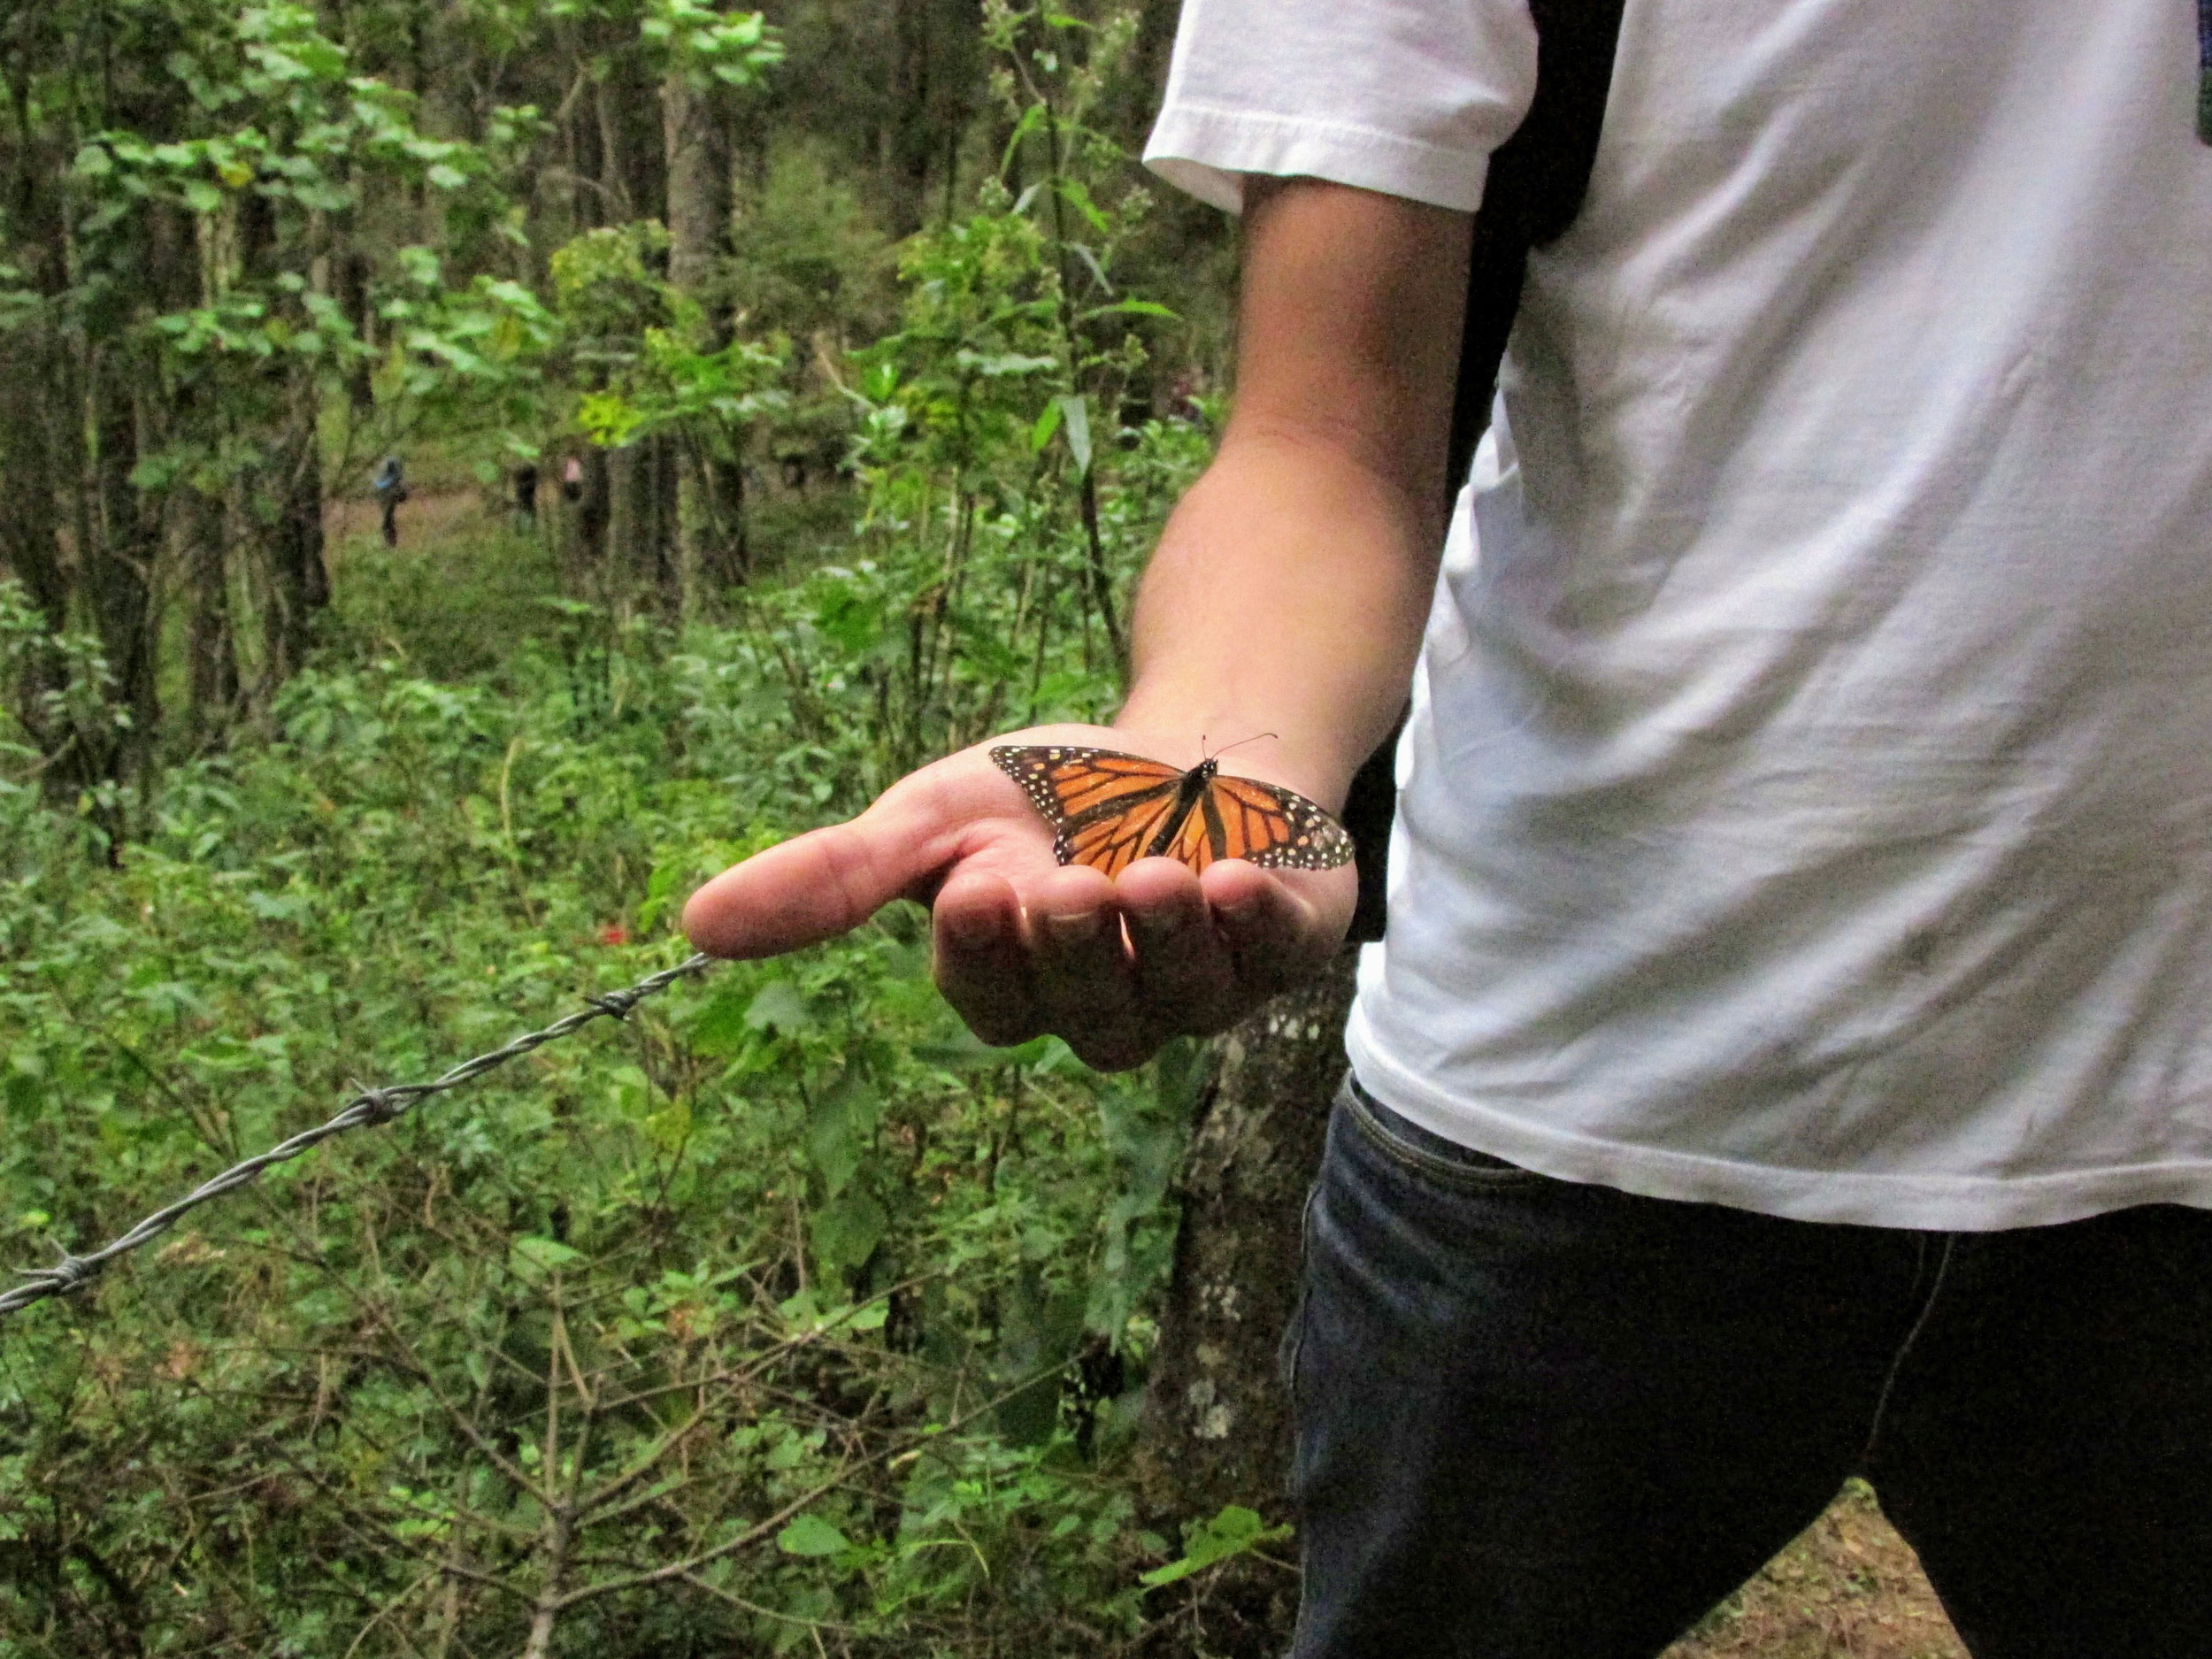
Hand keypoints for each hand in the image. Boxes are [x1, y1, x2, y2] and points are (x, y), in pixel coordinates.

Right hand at [681, 724, 1358, 1070]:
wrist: (1190, 749)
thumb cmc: (1052, 798)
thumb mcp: (938, 819)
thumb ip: (837, 876)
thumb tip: (690, 927)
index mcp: (1021, 981)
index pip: (992, 998)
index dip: (984, 954)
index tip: (974, 884)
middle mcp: (1112, 1002)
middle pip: (1088, 1015)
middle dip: (1072, 948)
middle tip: (1062, 882)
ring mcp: (1206, 983)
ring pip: (1182, 999)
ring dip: (1164, 937)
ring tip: (1149, 873)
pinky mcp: (1283, 946)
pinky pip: (1271, 959)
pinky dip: (1254, 923)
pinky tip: (1238, 875)